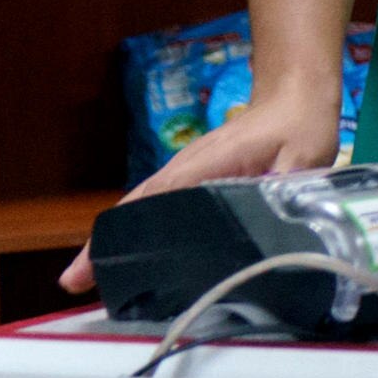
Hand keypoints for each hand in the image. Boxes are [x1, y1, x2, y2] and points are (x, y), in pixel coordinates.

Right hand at [70, 88, 344, 289]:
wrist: (293, 96)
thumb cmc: (299, 127)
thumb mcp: (302, 158)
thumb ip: (287, 187)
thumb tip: (273, 219)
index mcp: (206, 163)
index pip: (154, 198)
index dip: (124, 232)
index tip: (95, 260)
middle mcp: (185, 167)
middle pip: (134, 207)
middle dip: (103, 243)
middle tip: (74, 281)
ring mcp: (185, 171)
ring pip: (140, 207)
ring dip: (114, 238)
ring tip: (90, 278)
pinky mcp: (193, 177)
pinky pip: (156, 204)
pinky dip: (137, 228)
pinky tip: (131, 255)